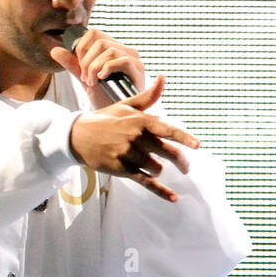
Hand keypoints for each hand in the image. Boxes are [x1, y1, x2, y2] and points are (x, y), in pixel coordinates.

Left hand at [50, 28, 145, 109]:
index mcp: (112, 48)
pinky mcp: (138, 70)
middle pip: (99, 41)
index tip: (80, 67)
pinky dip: (107, 69)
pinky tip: (101, 80)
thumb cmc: (103, 97)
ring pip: (109, 50)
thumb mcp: (84, 78)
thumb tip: (54, 50)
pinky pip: (121, 60)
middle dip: (86, 61)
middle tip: (85, 78)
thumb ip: (71, 64)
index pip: (94, 33)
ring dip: (94, 68)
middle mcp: (124, 50)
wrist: (114, 116)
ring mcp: (133, 59)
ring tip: (92, 83)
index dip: (81, 48)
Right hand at [68, 75, 197, 202]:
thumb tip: (163, 78)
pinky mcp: (122, 169)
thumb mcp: (125, 106)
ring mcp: (128, 154)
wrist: (77, 136)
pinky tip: (173, 198)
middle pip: (168, 153)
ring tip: (152, 166)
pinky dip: (161, 191)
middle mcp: (136, 137)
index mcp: (140, 121)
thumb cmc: (105, 120)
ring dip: (158, 169)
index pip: (168, 130)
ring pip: (157, 167)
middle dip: (181, 162)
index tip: (197, 145)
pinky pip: (146, 182)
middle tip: (186, 167)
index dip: (184, 138)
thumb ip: (148, 97)